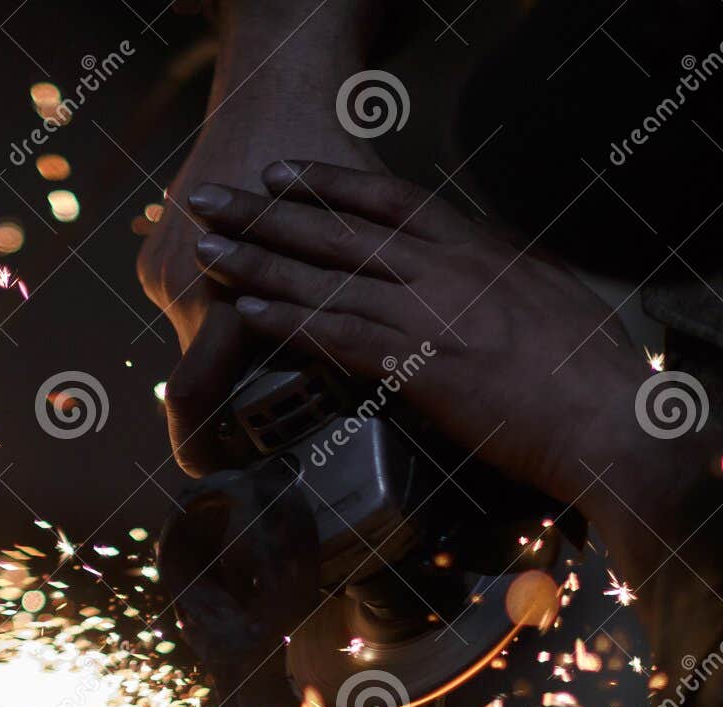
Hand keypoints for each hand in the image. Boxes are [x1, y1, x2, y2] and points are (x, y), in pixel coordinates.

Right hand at [136, 0, 383, 475]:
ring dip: (232, 349)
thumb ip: (360, 316)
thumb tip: (380, 376)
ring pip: (201, 339)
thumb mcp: (366, 243)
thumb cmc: (333, 151)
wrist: (280, 75)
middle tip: (263, 426)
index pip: (192, 399)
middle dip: (235, 397)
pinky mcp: (161, 250)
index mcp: (229, 302)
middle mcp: (186, 292)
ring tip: (267, 348)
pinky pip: (190, 299)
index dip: (197, 446)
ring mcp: (167, 269)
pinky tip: (244, 296)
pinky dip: (218, 307)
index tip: (209, 472)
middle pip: (201, 374)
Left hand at [187, 159, 701, 576]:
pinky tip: (244, 314)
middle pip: (339, 231)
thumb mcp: (541, 299)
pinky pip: (336, 337)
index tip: (279, 171)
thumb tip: (466, 273)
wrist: (612, 420)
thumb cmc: (585, 372)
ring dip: (258, 264)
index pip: (391, 199)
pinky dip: (286, 323)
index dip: (327, 182)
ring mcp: (432, 314)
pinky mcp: (420, 366)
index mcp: (479, 249)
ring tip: (207, 250)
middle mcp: (448, 270)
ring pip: (327, 280)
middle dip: (267, 213)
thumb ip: (492, 279)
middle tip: (213, 199)